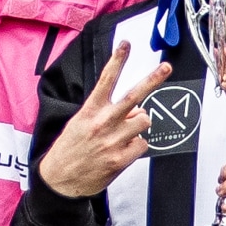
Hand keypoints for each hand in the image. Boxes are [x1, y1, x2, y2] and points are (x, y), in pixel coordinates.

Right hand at [39, 50, 177, 200]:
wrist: (60, 180)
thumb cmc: (70, 150)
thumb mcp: (81, 123)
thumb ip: (107, 113)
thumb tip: (134, 110)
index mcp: (90, 111)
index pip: (107, 80)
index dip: (117, 60)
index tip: (126, 44)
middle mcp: (103, 123)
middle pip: (134, 96)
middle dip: (153, 79)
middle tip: (166, 66)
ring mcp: (113, 141)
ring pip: (144, 120)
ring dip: (139, 124)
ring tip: (125, 132)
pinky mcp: (120, 159)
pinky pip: (142, 144)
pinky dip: (136, 146)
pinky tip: (122, 150)